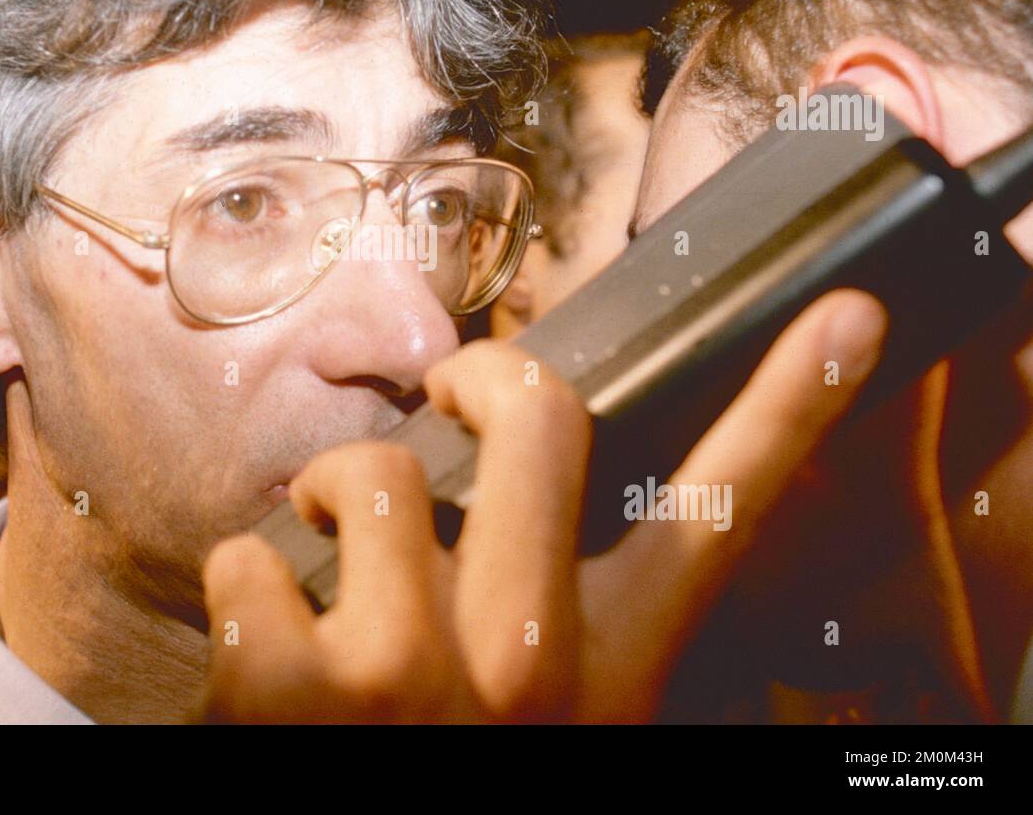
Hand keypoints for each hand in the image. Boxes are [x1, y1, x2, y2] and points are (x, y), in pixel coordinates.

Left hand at [201, 289, 888, 721]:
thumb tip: (520, 500)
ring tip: (327, 554)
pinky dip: (244, 586)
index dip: (790, 408)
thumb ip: (563, 621)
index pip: (719, 517)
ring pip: (376, 468)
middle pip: (542, 417)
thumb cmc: (447, 770)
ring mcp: (410, 673)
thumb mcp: (551, 719)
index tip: (845, 320)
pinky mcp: (292, 689)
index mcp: (611, 673)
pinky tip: (264, 649)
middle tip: (448, 392)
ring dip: (332, 491)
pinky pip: (251, 556)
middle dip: (484, 374)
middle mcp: (530, 668)